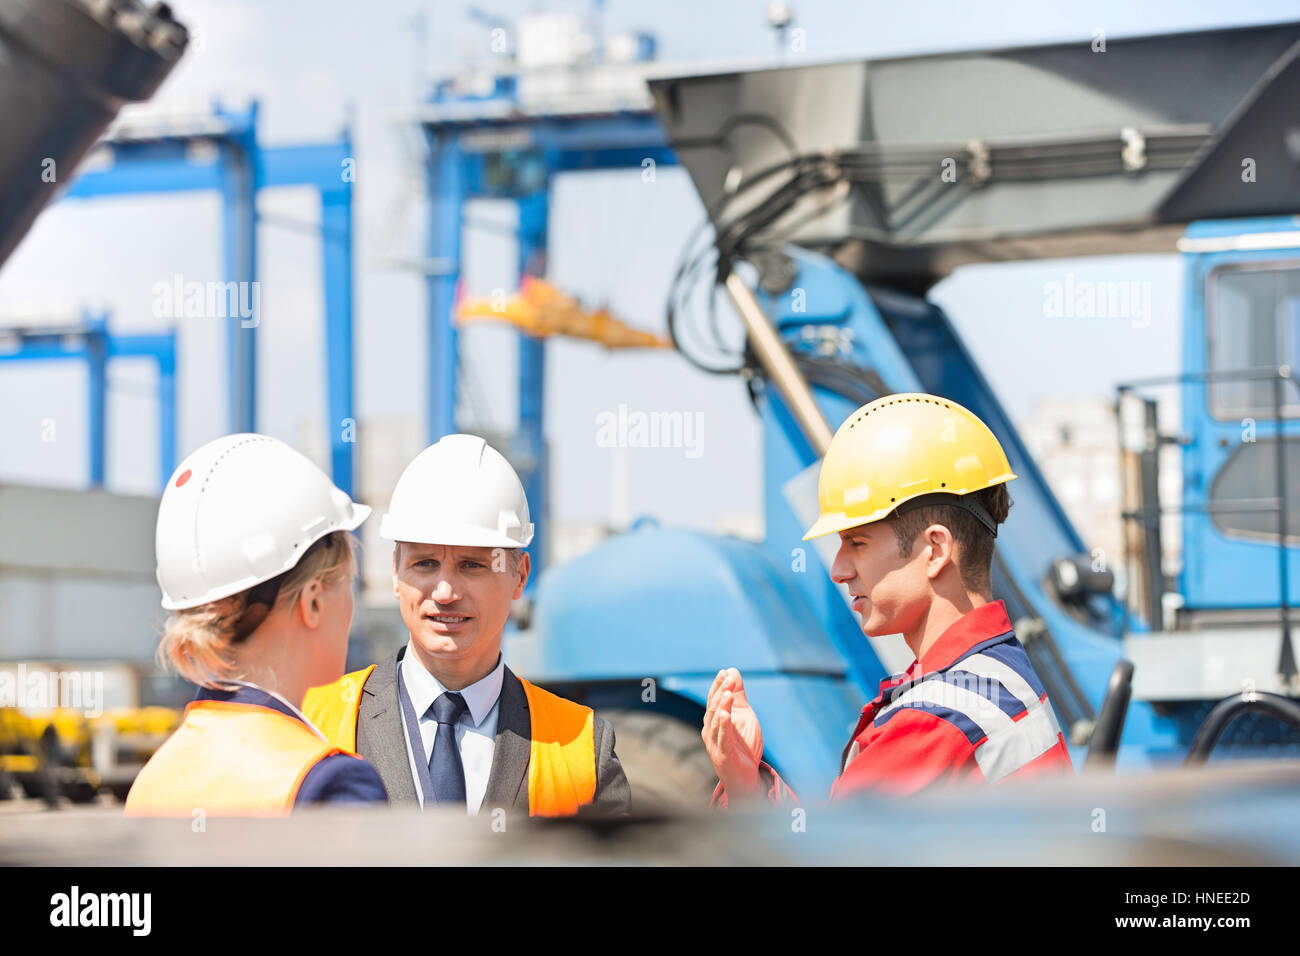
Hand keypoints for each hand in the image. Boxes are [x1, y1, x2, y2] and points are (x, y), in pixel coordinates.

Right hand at [702, 668, 763, 799]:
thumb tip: (733, 671)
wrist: (745, 778)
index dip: (718, 686)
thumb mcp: (744, 717)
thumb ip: (739, 696)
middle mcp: (710, 731)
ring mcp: (715, 743)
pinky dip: (724, 725)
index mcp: (714, 721)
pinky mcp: (723, 755)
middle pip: (713, 708)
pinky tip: (726, 714)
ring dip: (722, 706)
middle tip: (727, 678)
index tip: (725, 672)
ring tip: (728, 693)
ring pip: (716, 722)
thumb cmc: (742, 747)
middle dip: (720, 692)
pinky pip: (723, 738)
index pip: (713, 700)